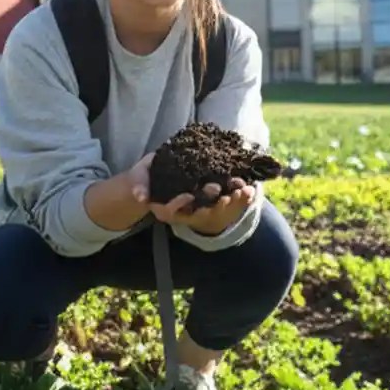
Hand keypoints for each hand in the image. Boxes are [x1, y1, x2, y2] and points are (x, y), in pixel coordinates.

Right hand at [128, 153, 254, 234]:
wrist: (153, 177)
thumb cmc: (144, 178)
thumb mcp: (138, 179)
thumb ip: (138, 187)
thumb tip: (139, 196)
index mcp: (167, 209)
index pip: (176, 210)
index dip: (183, 203)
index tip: (190, 194)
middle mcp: (184, 212)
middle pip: (201, 211)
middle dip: (215, 203)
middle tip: (226, 193)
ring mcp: (199, 207)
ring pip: (218, 207)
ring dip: (232, 200)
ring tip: (245, 190)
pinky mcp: (211, 199)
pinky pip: (227, 200)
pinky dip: (238, 195)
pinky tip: (251, 188)